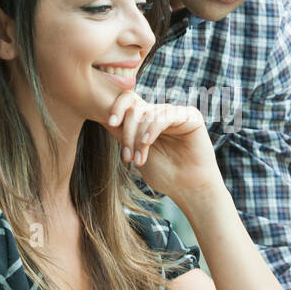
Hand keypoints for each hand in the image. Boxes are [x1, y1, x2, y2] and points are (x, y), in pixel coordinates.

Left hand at [103, 91, 220, 202]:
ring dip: (139, 138)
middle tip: (127, 157)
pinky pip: (165, 116)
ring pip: (148, 114)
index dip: (117, 107)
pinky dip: (152, 130)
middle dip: (127, 132)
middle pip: (135, 108)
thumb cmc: (164, 174)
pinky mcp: (190, 116)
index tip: (110, 123)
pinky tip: (147, 144)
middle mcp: (161, 113)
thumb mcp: (134, 151)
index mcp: (147, 119)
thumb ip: (122, 133)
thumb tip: (100, 114)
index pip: (129, 101)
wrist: (188, 188)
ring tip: (139, 160)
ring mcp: (175, 113)